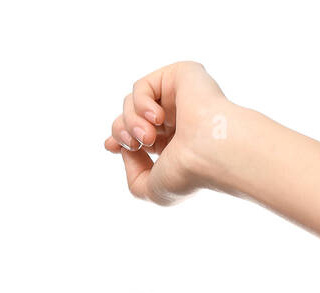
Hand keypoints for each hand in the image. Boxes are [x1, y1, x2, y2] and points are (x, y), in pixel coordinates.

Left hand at [102, 60, 232, 205]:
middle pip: (130, 116)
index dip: (120, 137)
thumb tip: (127, 148)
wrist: (208, 152)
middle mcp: (178, 119)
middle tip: (134, 143)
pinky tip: (157, 118)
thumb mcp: (151, 189)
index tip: (110, 146)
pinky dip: (140, 104)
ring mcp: (180, 97)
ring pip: (132, 102)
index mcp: (175, 144)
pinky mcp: (181, 75)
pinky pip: (141, 86)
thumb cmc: (187, 174)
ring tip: (147, 137)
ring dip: (131, 123)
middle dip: (122, 131)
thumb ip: (134, 177)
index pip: (139, 134)